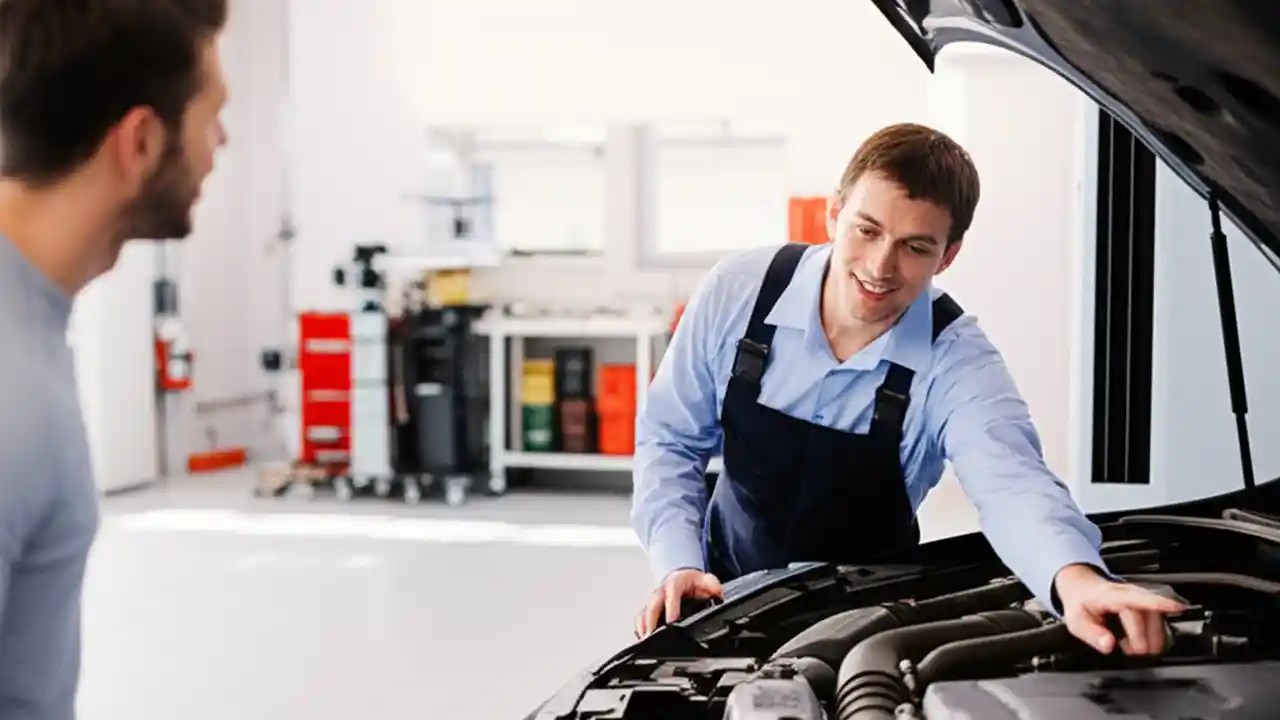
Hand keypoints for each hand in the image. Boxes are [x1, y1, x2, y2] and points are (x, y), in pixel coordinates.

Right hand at [633, 569, 722, 638]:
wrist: (682, 580)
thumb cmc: (692, 583)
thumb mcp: (706, 580)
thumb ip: (712, 585)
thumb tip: (718, 592)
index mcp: (674, 583)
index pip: (671, 592)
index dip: (670, 607)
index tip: (671, 621)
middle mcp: (660, 592)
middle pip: (653, 605)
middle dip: (652, 621)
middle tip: (653, 636)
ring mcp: (653, 602)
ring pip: (644, 613)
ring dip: (644, 627)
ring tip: (647, 642)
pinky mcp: (648, 610)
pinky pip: (640, 619)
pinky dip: (640, 629)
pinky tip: (643, 640)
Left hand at [1054, 563, 1187, 655]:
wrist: (1082, 585)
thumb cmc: (1081, 603)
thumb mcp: (1076, 621)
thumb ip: (1092, 634)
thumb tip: (1108, 645)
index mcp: (1109, 595)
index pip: (1135, 598)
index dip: (1157, 603)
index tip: (1176, 607)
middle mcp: (1128, 592)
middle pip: (1149, 611)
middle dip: (1149, 634)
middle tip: (1138, 651)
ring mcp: (1139, 596)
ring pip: (1157, 614)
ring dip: (1154, 635)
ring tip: (1140, 648)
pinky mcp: (1147, 601)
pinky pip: (1159, 615)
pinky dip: (1158, 631)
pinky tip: (1151, 641)